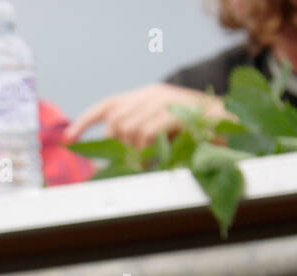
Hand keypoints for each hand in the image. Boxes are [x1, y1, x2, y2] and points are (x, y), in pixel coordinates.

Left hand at [66, 83, 232, 147]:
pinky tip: (158, 154)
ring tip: (154, 156)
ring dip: (136, 150)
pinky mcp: (176, 110)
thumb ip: (135, 139)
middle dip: (120, 145)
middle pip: (115, 122)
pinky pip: (146, 133)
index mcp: (145, 97)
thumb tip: (109, 160)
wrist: (229, 123)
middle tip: (139, 157)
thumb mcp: (159, 133)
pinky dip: (147, 149)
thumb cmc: (194, 132)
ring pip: (128, 129)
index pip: (107, 106)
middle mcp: (151, 94)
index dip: (85, 122)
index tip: (68, 139)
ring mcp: (165, 99)